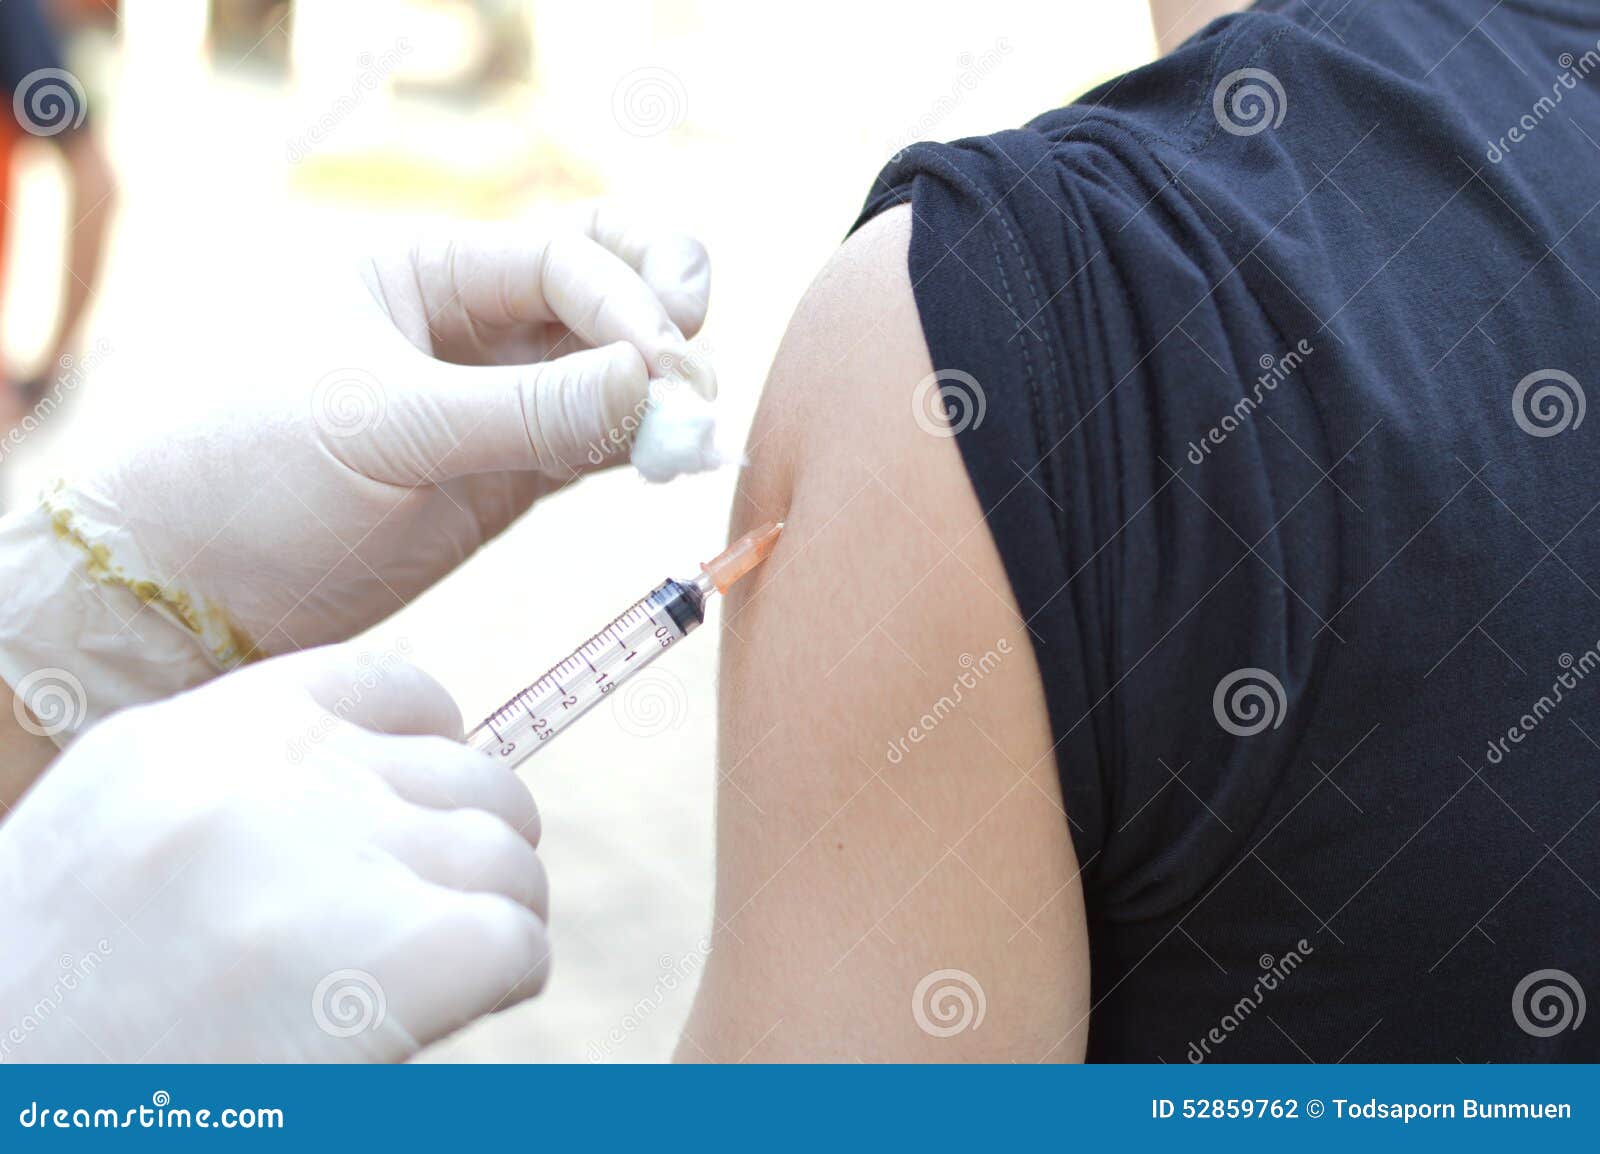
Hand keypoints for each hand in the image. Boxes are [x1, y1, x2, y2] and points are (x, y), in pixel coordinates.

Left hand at [0, 206, 713, 736]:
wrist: (187, 586)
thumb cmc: (246, 471)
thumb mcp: (382, 425)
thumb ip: (525, 410)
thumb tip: (653, 387)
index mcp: (421, 269)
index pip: (560, 260)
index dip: (624, 304)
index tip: (662, 365)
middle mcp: (466, 323)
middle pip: (601, 286)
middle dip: (663, 309)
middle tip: (695, 367)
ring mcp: (494, 401)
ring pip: (611, 368)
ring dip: (662, 386)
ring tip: (694, 427)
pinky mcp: (507, 477)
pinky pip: (598, 441)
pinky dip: (641, 445)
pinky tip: (670, 456)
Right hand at [0, 645, 548, 1061]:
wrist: (7, 1101)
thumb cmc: (55, 1015)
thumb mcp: (117, 841)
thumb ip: (245, 784)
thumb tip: (400, 766)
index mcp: (190, 739)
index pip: (385, 690)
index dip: (425, 760)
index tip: (413, 824)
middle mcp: (266, 775)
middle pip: (466, 774)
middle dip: (466, 850)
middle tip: (420, 922)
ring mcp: (330, 857)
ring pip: (505, 853)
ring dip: (492, 915)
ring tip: (427, 976)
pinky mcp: (394, 952)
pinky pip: (516, 937)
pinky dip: (504, 979)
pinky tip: (440, 1015)